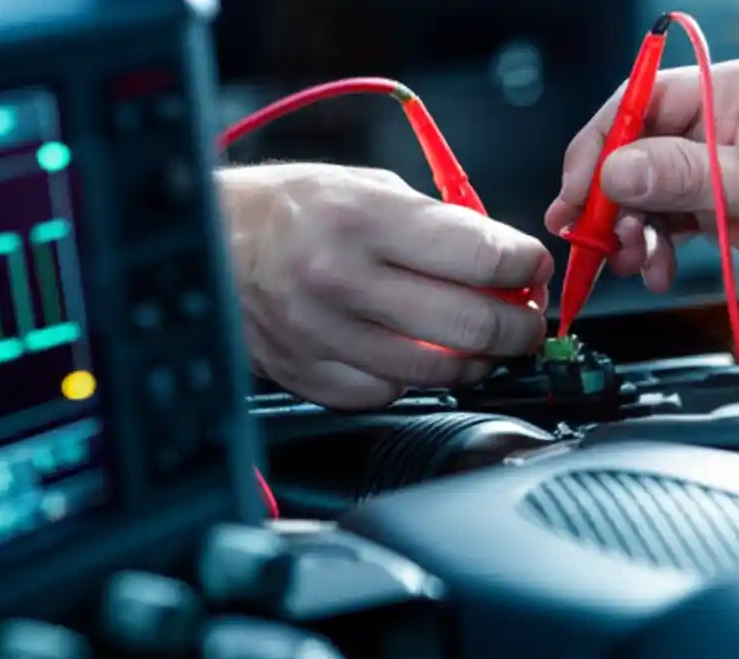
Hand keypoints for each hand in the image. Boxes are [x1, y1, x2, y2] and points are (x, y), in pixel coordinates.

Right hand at [219, 163, 552, 409]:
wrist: (208, 243)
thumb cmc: (289, 210)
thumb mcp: (366, 185)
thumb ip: (437, 222)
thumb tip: (502, 259)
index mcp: (364, 220)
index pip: (481, 255)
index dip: (524, 265)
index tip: (529, 267)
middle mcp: (344, 280)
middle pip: (472, 324)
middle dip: (520, 325)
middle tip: (524, 317)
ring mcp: (325, 335)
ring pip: (439, 371)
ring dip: (477, 359)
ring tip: (478, 339)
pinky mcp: (310, 374)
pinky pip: (389, 393)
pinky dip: (414, 379)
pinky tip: (412, 354)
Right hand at [547, 58, 738, 300]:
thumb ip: (682, 175)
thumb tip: (612, 169)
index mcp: (732, 94)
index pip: (639, 103)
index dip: (598, 146)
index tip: (575, 192)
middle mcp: (719, 127)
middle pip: (633, 153)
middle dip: (605, 198)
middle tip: (588, 237)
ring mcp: (719, 171)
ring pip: (644, 194)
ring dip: (627, 231)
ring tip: (628, 261)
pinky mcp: (724, 210)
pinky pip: (667, 224)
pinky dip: (651, 248)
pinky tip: (652, 269)